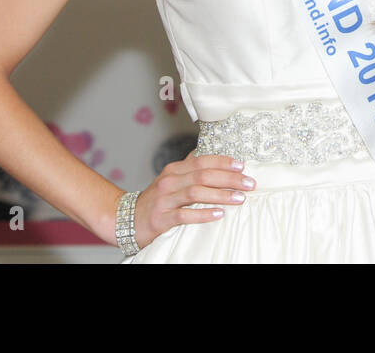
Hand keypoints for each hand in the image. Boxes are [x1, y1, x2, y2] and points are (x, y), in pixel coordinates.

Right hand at [131, 154, 253, 249]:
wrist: (125, 219)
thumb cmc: (156, 200)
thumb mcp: (172, 180)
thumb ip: (190, 169)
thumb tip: (214, 156)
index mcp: (174, 170)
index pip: (202, 161)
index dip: (223, 162)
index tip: (242, 166)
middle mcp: (169, 181)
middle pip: (203, 175)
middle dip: (229, 179)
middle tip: (249, 183)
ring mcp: (164, 199)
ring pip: (196, 192)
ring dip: (220, 195)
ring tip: (239, 198)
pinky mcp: (161, 218)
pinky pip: (185, 215)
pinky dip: (203, 214)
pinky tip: (219, 214)